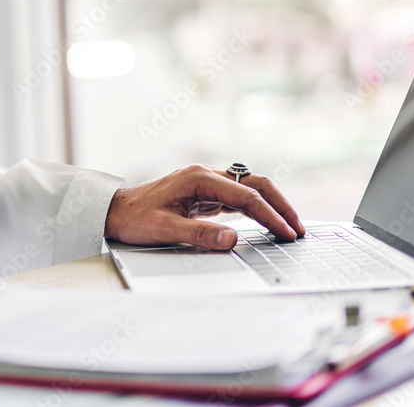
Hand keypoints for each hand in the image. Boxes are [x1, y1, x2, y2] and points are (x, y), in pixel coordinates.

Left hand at [102, 164, 305, 250]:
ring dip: (271, 205)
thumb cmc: (135, 218)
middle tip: (298, 228)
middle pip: (254, 184)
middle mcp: (206, 175)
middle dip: (280, 205)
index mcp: (199, 179)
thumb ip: (200, 234)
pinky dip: (255, 208)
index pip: (246, 196)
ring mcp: (206, 182)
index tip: (288, 234)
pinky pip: (237, 197)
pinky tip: (266, 222)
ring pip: (249, 188)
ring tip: (289, 227)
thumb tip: (233, 239)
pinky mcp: (204, 193)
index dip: (271, 216)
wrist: (114, 211)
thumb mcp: (165, 229)